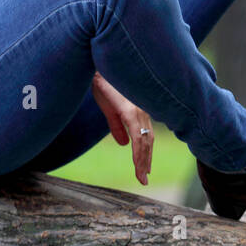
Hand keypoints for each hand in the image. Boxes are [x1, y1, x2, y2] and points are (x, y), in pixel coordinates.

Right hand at [91, 71, 152, 185]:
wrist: (98, 67)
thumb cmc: (104, 83)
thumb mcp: (110, 108)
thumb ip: (117, 126)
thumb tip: (124, 144)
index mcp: (138, 110)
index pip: (145, 136)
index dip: (146, 153)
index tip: (146, 170)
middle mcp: (142, 110)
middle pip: (147, 140)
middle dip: (146, 161)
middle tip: (144, 179)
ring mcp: (137, 110)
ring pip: (144, 140)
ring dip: (143, 160)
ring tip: (141, 177)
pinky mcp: (129, 110)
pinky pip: (136, 134)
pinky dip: (138, 151)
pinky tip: (137, 163)